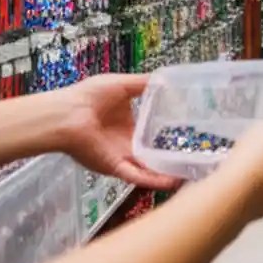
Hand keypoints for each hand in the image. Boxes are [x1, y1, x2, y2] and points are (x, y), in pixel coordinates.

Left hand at [57, 74, 182, 190]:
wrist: (66, 114)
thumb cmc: (88, 96)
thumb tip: (167, 80)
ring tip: (190, 177)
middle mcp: (126, 143)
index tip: (192, 135)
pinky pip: (138, 176)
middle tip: (196, 161)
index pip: (152, 134)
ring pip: (149, 170)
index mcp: (127, 124)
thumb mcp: (121, 84)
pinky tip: (172, 182)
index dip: (169, 136)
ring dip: (167, 175)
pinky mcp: (115, 167)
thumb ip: (144, 84)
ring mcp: (121, 157)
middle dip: (172, 160)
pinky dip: (154, 181)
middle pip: (153, 155)